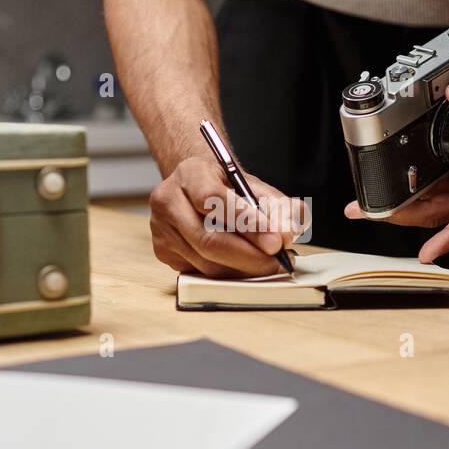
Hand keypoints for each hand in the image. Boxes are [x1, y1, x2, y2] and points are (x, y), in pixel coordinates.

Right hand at [149, 156, 305, 277]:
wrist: (196, 189)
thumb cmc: (227, 188)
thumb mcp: (255, 187)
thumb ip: (279, 207)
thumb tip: (287, 234)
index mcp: (190, 174)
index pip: (214, 200)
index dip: (247, 223)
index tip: (276, 241)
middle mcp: (168, 200)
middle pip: (208, 239)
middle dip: (250, 256)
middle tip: (278, 261)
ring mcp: (161, 229)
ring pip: (206, 262)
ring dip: (242, 269)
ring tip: (267, 264)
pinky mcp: (162, 251)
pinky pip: (200, 272)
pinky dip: (228, 273)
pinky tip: (243, 266)